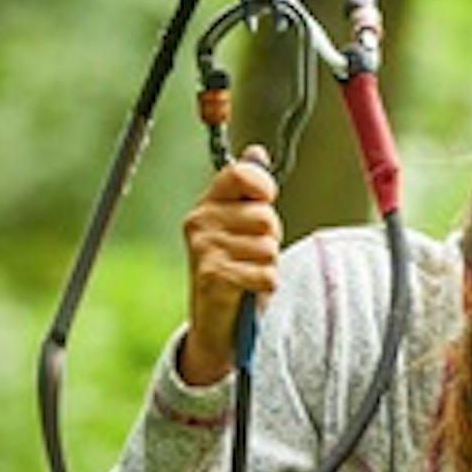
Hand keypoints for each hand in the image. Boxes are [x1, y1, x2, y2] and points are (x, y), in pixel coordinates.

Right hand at [182, 149, 281, 385]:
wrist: (217, 320)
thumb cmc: (236, 266)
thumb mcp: (244, 225)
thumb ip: (251, 192)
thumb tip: (256, 152)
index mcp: (208, 204)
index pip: (242, 174)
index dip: (263, 188)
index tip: (264, 200)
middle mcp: (200, 222)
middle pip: (265, 217)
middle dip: (271, 239)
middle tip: (252, 254)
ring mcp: (204, 249)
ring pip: (269, 248)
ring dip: (268, 264)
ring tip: (248, 271)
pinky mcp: (213, 277)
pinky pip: (266, 273)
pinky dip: (266, 284)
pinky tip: (248, 288)